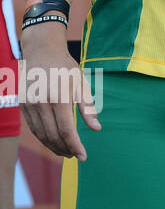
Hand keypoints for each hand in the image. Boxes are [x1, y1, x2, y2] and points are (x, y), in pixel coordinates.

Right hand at [18, 25, 100, 159]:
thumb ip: (88, 107)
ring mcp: (30, 105)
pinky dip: (44, 138)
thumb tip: (96, 128)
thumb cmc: (65, 67)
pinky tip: (54, 141)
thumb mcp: (81, 83)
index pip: (66, 130)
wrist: (41, 52)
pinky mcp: (23, 106)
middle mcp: (41, 103)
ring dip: (54, 146)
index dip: (75, 146)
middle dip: (65, 149)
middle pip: (53, 135)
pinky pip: (33, 128)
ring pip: (41, 134)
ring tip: (66, 152)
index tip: (83, 156)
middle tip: (76, 156)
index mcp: (59, 97)